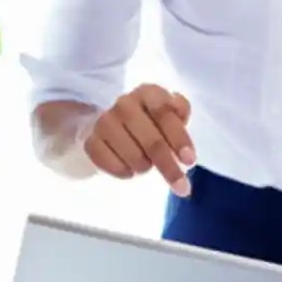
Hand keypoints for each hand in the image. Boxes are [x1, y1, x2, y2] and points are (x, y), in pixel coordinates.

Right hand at [80, 84, 196, 196]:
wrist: (111, 126)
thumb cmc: (148, 121)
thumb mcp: (167, 113)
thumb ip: (179, 111)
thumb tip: (181, 111)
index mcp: (148, 93)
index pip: (164, 114)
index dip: (178, 138)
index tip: (190, 161)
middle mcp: (125, 104)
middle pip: (151, 141)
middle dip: (168, 166)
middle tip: (182, 187)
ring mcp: (105, 122)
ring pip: (134, 157)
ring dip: (145, 167)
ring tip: (146, 164)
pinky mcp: (91, 141)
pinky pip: (113, 166)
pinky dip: (125, 172)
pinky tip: (129, 168)